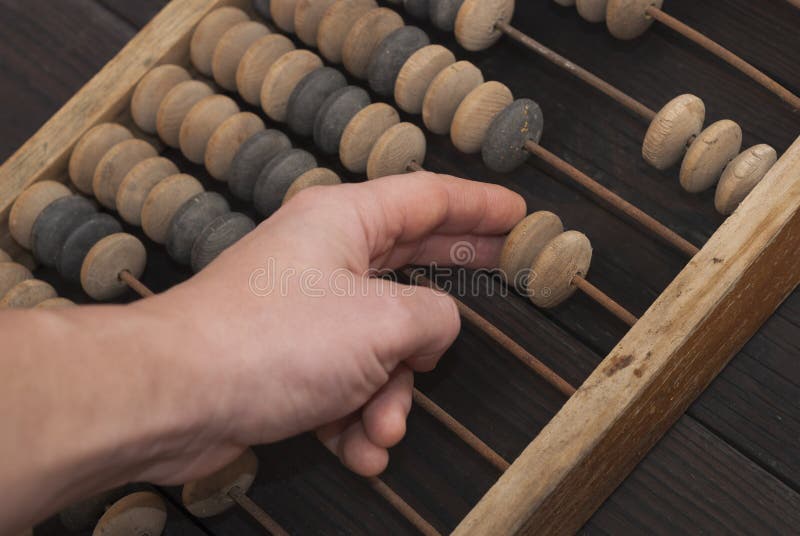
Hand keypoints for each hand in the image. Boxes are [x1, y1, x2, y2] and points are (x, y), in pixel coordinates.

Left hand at [138, 171, 524, 480]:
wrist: (175, 396)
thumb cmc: (272, 342)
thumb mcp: (383, 324)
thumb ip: (434, 317)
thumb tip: (436, 328)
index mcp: (344, 222)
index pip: (428, 198)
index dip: (479, 205)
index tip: (516, 213)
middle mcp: (322, 257)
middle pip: (408, 262)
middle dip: (451, 286)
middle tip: (500, 273)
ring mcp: (301, 308)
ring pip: (377, 344)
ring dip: (390, 394)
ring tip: (381, 428)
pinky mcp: (282, 357)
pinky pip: (342, 381)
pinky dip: (353, 416)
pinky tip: (357, 450)